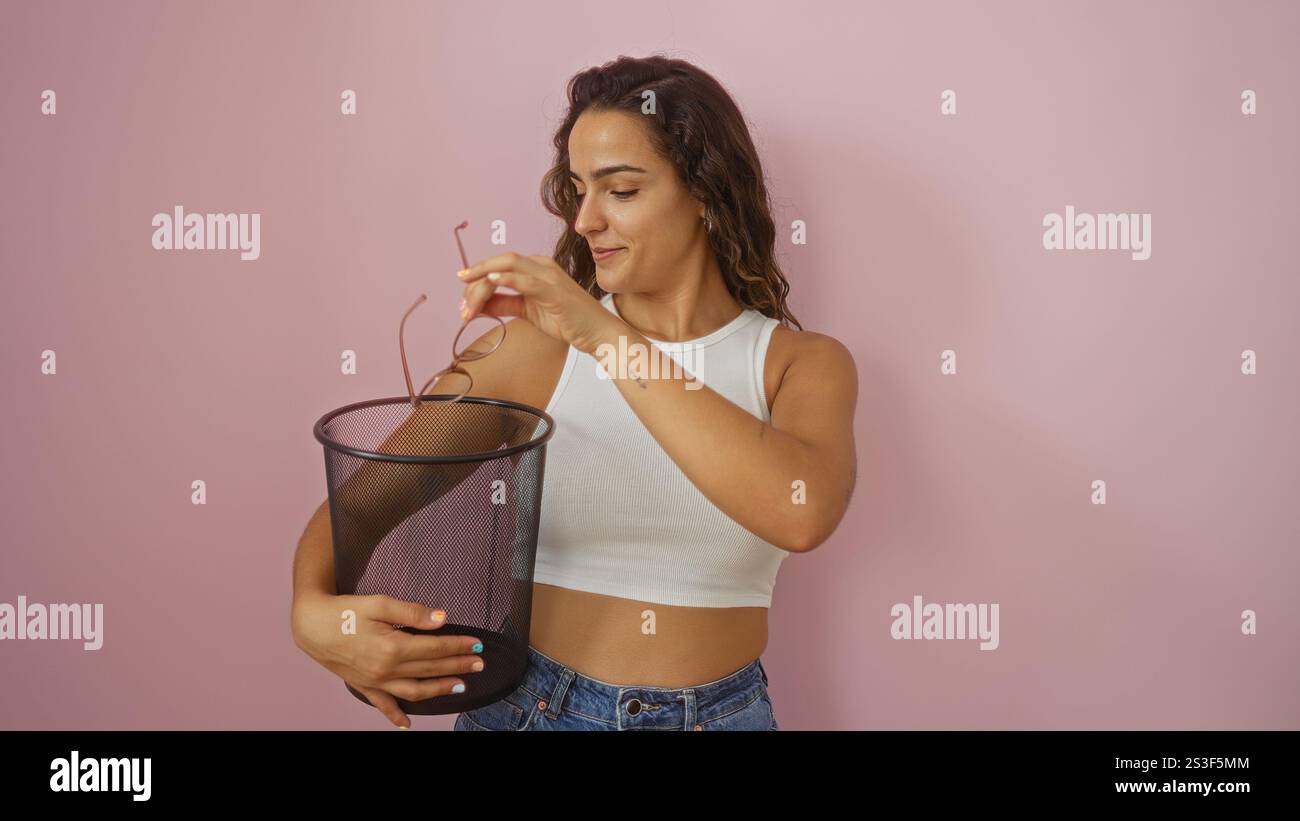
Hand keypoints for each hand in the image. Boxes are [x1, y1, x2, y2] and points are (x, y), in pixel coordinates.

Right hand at [291, 592, 485, 727]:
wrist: (310, 624)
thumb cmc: (345, 610)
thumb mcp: (380, 604)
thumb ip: (412, 612)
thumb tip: (442, 618)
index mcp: (392, 647)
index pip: (435, 648)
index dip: (458, 645)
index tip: (477, 644)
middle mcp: (385, 670)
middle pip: (429, 669)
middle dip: (457, 665)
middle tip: (479, 663)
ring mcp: (374, 681)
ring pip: (413, 691)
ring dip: (438, 689)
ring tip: (459, 686)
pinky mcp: (363, 685)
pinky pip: (382, 705)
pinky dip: (395, 716)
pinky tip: (407, 724)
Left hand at [457, 252, 618, 354]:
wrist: (597, 333)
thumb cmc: (569, 321)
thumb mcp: (529, 311)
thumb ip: (505, 304)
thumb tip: (480, 304)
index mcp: (536, 268)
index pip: (499, 267)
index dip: (477, 279)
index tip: (462, 299)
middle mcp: (541, 266)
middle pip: (499, 262)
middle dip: (475, 278)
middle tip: (461, 301)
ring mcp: (548, 275)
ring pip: (507, 267)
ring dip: (483, 285)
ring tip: (468, 304)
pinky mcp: (554, 289)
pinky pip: (526, 279)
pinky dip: (506, 278)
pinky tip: (491, 282)